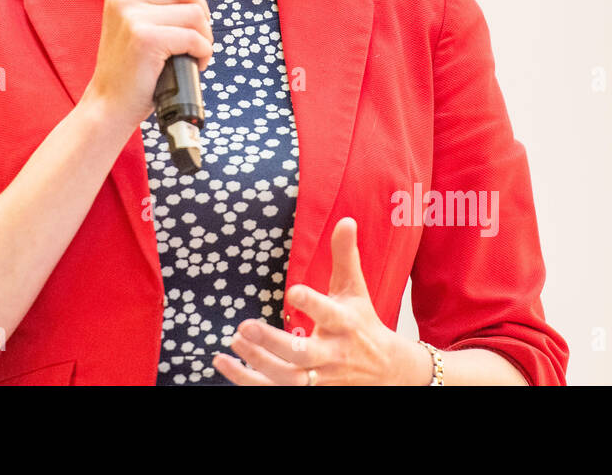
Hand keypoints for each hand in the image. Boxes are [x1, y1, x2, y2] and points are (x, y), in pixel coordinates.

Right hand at [83, 0, 213, 126]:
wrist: (111, 103)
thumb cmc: (133, 63)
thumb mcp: (148, 21)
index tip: (189, 0)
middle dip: (201, 13)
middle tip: (191, 37)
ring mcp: (132, 15)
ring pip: (196, 12)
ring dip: (204, 36)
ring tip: (190, 52)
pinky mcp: (145, 38)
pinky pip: (195, 36)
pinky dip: (203, 53)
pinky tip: (191, 63)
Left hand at [212, 217, 431, 384]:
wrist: (388, 372)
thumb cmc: (363, 323)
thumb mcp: (355, 289)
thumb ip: (345, 256)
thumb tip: (346, 219)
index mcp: (346, 324)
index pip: (330, 314)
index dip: (313, 303)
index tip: (293, 291)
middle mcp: (333, 354)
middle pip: (302, 354)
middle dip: (273, 343)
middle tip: (244, 326)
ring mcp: (320, 379)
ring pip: (287, 379)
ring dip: (257, 363)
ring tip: (234, 341)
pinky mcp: (308, 392)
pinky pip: (274, 391)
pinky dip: (246, 381)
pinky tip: (223, 363)